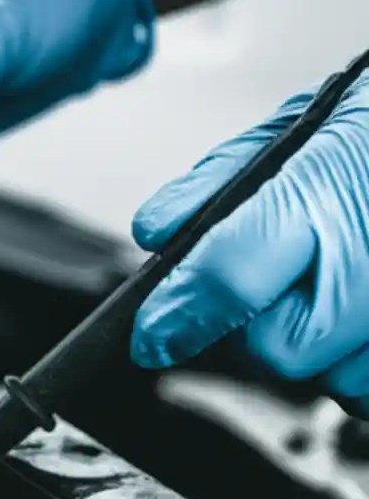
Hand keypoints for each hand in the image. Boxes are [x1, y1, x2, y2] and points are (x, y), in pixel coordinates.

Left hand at [132, 70, 368, 413]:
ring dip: (325, 350)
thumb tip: (157, 231)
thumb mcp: (309, 119)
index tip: (151, 336)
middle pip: (279, 348)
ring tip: (346, 284)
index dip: (178, 316)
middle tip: (281, 285)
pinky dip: (368, 362)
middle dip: (260, 329)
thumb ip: (222, 180)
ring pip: (337, 379)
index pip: (228, 277)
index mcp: (329, 189)